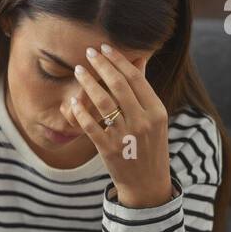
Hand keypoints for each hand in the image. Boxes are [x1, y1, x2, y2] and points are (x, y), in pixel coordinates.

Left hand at [60, 43, 172, 208]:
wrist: (148, 183)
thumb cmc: (150, 146)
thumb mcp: (155, 119)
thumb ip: (144, 90)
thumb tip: (140, 60)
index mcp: (157, 111)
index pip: (136, 79)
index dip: (118, 61)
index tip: (105, 48)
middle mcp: (143, 122)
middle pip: (119, 86)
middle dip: (102, 66)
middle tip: (89, 53)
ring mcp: (125, 136)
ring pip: (103, 102)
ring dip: (88, 83)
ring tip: (79, 70)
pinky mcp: (108, 149)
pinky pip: (90, 126)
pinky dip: (80, 112)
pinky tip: (72, 101)